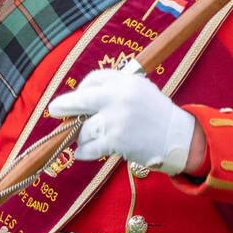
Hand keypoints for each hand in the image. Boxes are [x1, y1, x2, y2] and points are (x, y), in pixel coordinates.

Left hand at [48, 67, 200, 174]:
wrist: (177, 137)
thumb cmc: (157, 115)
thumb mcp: (141, 91)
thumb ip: (116, 90)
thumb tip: (83, 98)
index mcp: (126, 82)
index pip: (95, 79)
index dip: (83, 88)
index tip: (80, 97)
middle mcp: (120, 97)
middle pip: (81, 99)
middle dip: (64, 105)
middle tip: (54, 109)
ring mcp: (117, 119)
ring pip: (85, 128)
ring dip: (82, 137)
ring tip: (86, 140)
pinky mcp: (117, 140)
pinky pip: (90, 147)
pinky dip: (83, 152)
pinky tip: (82, 153)